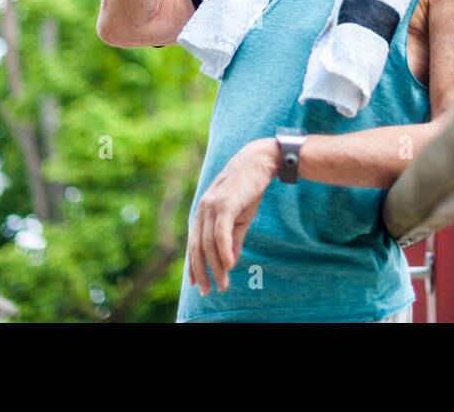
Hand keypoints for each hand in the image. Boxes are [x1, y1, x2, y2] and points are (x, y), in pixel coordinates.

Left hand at [187, 138, 279, 294]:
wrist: (260, 162)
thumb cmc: (249, 189)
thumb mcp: (240, 218)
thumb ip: (233, 239)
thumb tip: (229, 262)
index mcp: (203, 212)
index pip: (194, 243)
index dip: (193, 265)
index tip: (196, 283)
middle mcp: (203, 209)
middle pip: (197, 247)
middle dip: (202, 271)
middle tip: (208, 290)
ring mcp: (212, 205)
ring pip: (209, 243)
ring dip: (216, 266)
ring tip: (223, 282)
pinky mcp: (225, 203)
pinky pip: (220, 233)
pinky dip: (223, 251)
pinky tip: (229, 265)